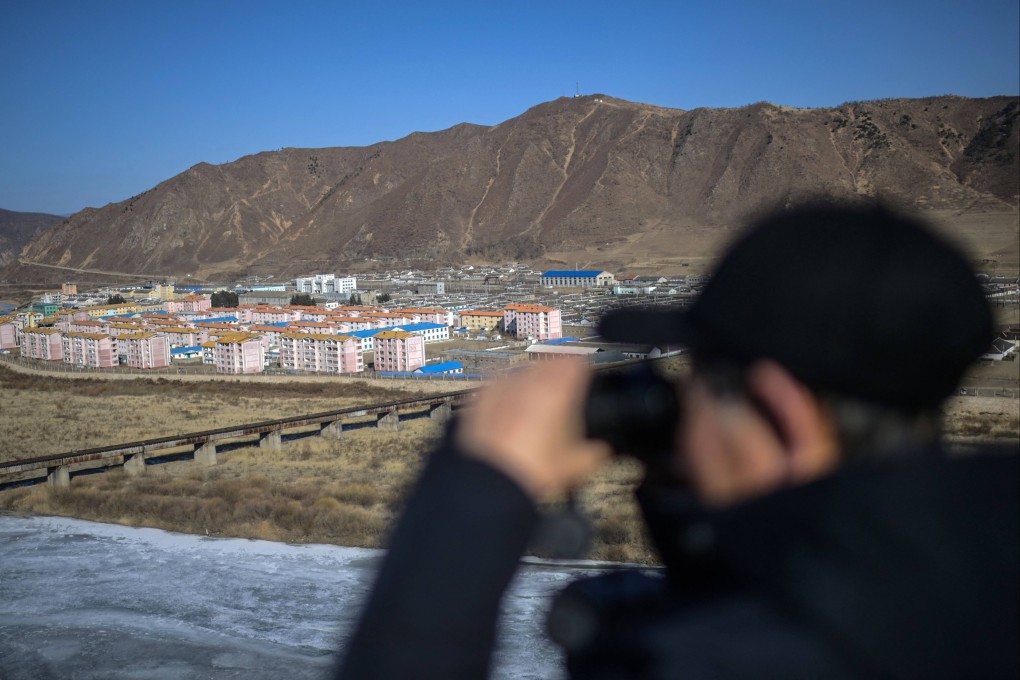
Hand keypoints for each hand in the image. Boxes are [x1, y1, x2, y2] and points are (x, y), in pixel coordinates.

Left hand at [457, 360, 612, 500]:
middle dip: (554, 378)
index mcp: (558, 389)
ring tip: (531, 407)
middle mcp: (529, 381)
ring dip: (528, 384)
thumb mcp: (573, 466)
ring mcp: (502, 386)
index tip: (582, 380)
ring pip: (521, 374)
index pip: (576, 363)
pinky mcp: (480, 398)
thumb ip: (592, 454)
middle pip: (547, 365)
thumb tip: (599, 452)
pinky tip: (505, 412)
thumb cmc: (531, 468)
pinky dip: (503, 395)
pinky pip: (496, 387)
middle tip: (559, 398)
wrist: (490, 478)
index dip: (580, 371)